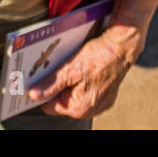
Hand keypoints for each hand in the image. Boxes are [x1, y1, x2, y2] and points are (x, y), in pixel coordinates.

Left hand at [28, 24, 142, 119]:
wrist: (123, 46)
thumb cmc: (99, 57)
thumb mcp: (70, 69)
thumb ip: (51, 84)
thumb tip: (33, 95)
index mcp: (79, 108)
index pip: (49, 106)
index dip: (42, 91)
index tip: (36, 78)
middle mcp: (90, 110)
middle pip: (61, 100)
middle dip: (56, 84)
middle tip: (54, 67)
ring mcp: (100, 103)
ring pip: (73, 94)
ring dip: (68, 81)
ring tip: (69, 65)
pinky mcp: (105, 94)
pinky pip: (85, 89)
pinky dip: (81, 80)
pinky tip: (82, 67)